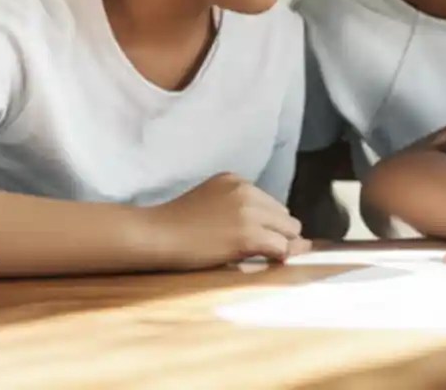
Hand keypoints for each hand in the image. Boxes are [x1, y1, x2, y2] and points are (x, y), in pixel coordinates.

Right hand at [149, 172, 310, 269]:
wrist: (155, 235)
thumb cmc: (176, 226)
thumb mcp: (210, 204)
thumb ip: (239, 210)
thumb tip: (278, 232)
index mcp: (236, 180)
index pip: (270, 204)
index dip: (268, 225)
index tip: (258, 239)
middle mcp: (246, 191)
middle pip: (285, 216)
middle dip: (279, 234)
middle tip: (265, 252)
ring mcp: (248, 212)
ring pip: (289, 231)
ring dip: (282, 246)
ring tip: (265, 258)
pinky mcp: (248, 235)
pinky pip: (282, 248)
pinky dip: (279, 257)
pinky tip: (268, 263)